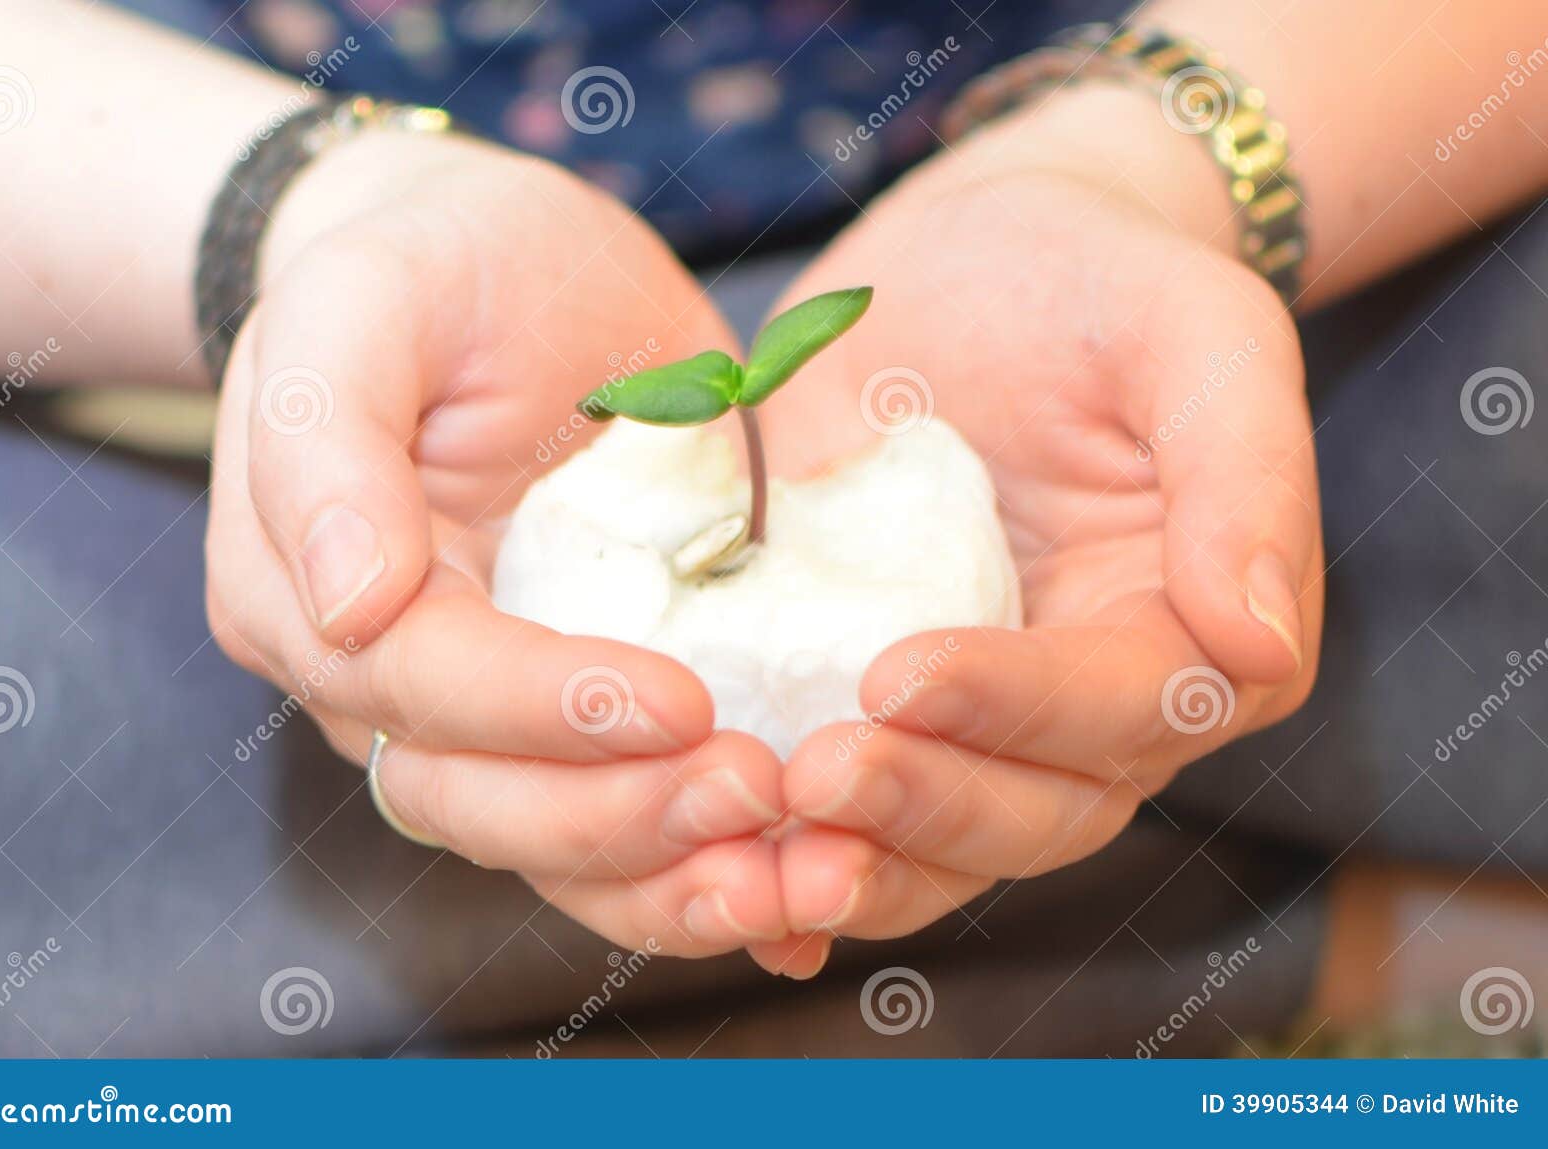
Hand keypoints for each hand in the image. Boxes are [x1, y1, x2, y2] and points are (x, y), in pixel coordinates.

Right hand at [205, 130, 789, 956]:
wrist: (496, 269)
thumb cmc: (432, 268)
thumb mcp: (364, 299)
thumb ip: (324, 439)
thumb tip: (350, 603)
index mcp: (308, 592)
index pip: (420, 687)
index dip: (546, 710)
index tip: (682, 702)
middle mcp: (383, 681)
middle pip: (479, 800)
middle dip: (617, 817)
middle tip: (756, 789)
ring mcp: (480, 713)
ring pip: (549, 847)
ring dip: (666, 877)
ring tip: (791, 876)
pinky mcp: (572, 716)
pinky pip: (617, 826)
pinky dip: (696, 874)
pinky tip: (790, 895)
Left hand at [744, 104, 1323, 967]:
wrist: (985, 262)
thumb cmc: (1103, 282)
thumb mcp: (1197, 333)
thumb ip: (1245, 474)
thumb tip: (1260, 642)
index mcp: (1194, 632)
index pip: (1125, 706)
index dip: (1020, 710)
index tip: (900, 676)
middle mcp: (1094, 708)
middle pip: (1035, 810)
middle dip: (926, 809)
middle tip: (812, 778)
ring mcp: (983, 721)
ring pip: (946, 842)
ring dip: (861, 866)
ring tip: (768, 857)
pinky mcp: (881, 707)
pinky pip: (857, 809)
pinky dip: (798, 853)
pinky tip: (722, 872)